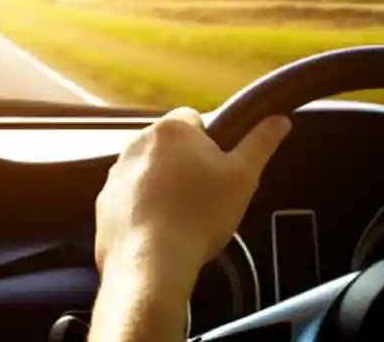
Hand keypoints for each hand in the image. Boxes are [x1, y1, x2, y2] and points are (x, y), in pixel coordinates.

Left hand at [94, 107, 290, 289]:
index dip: (211, 143)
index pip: (194, 119)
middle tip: (204, 196)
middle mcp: (136, 143)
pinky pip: (129, 199)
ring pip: (148, 172)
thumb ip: (261, 143)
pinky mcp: (103, 205)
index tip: (218, 170)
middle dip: (185, 164)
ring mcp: (115, 175)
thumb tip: (280, 120)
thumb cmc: (201, 214)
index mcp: (171, 129)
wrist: (152, 263)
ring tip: (182, 218)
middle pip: (169, 146)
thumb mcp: (243, 177)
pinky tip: (160, 232)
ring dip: (163, 186)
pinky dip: (142, 210)